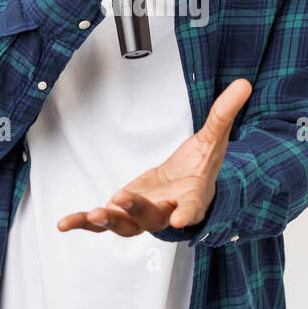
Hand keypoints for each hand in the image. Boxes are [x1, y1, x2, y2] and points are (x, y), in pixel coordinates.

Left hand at [57, 79, 252, 235]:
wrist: (186, 185)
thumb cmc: (201, 166)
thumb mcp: (213, 138)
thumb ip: (223, 114)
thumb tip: (243, 84)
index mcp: (192, 196)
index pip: (192, 205)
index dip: (187, 212)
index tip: (182, 219)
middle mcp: (167, 211)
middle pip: (153, 217)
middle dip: (137, 210)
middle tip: (121, 200)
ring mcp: (143, 216)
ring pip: (125, 225)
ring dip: (108, 221)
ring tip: (91, 215)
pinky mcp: (123, 213)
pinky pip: (103, 222)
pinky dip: (84, 224)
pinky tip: (64, 225)